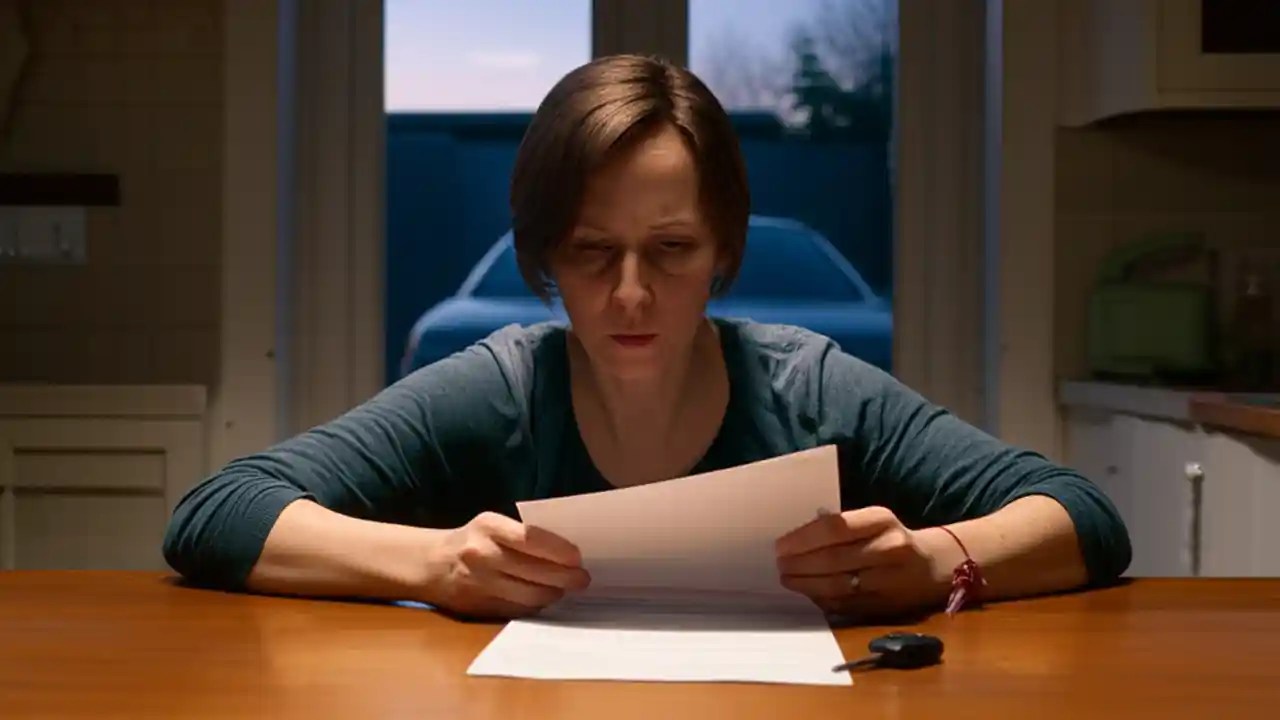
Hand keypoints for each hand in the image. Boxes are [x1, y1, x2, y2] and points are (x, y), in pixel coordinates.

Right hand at [426, 512, 590, 618]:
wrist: (431, 563)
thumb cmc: (473, 540)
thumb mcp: (493, 525)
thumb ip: (524, 535)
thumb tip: (567, 553)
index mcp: (489, 527)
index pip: (532, 539)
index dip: (559, 551)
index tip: (578, 558)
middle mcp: (481, 554)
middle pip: (534, 572)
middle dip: (565, 577)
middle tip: (582, 579)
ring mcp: (478, 583)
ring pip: (528, 596)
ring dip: (552, 594)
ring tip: (563, 590)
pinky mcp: (478, 607)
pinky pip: (516, 610)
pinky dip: (534, 606)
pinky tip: (543, 599)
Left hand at [775, 506, 957, 619]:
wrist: (934, 566)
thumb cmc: (890, 538)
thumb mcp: (873, 521)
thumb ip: (840, 528)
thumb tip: (794, 541)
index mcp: (882, 520)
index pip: (835, 527)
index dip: (804, 538)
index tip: (781, 545)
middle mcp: (890, 548)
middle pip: (834, 558)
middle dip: (800, 564)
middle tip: (779, 565)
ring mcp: (890, 580)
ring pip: (838, 585)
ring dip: (807, 584)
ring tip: (788, 580)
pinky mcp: (887, 605)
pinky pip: (846, 604)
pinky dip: (823, 599)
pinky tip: (809, 593)